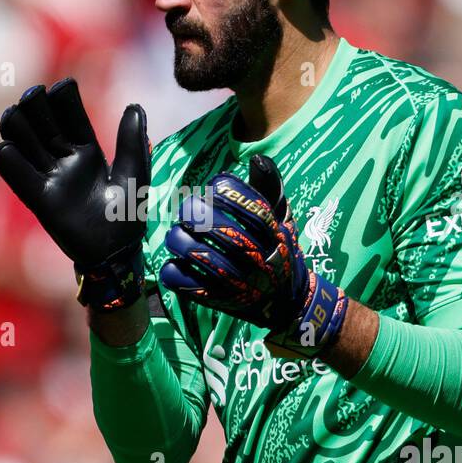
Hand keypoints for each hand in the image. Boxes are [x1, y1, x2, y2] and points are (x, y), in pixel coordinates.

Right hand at [0, 78, 149, 309]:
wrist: (117, 255)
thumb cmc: (129, 216)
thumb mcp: (135, 176)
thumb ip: (131, 142)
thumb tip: (134, 105)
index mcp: (88, 150)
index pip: (69, 114)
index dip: (63, 97)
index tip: (64, 88)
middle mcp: (64, 159)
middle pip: (40, 120)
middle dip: (34, 103)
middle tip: (35, 97)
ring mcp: (49, 177)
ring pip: (22, 138)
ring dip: (15, 122)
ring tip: (16, 115)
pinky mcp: (38, 199)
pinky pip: (14, 173)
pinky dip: (6, 157)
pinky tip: (9, 149)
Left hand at [159, 154, 347, 357]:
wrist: (287, 303)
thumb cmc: (278, 251)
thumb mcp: (282, 220)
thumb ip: (269, 189)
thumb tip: (258, 159)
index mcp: (274, 234)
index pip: (251, 207)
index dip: (227, 191)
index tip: (216, 185)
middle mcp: (258, 258)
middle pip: (221, 231)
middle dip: (196, 213)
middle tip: (188, 209)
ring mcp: (238, 282)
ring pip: (200, 257)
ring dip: (180, 240)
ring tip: (177, 235)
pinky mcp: (219, 300)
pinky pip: (188, 284)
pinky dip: (174, 271)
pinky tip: (175, 262)